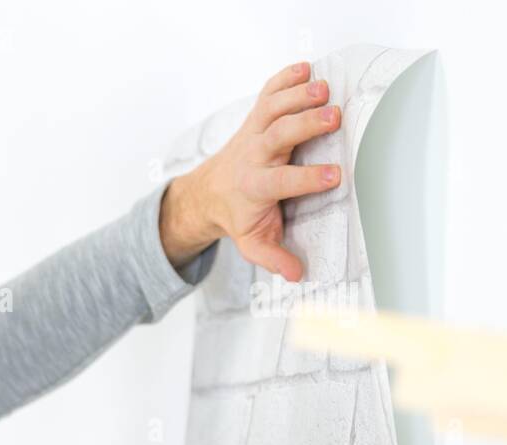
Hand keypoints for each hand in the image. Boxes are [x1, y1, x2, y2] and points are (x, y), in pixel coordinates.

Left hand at [160, 61, 341, 280]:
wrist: (208, 192)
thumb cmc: (238, 215)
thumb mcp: (252, 242)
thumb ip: (273, 258)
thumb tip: (297, 275)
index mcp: (255, 187)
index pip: (281, 182)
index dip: (307, 179)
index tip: (336, 176)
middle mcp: (253, 155)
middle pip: (276, 135)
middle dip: (303, 125)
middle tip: (334, 116)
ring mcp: (254, 132)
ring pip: (271, 108)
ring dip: (296, 95)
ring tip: (324, 87)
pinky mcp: (256, 117)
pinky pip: (268, 93)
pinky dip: (285, 78)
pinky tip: (306, 68)